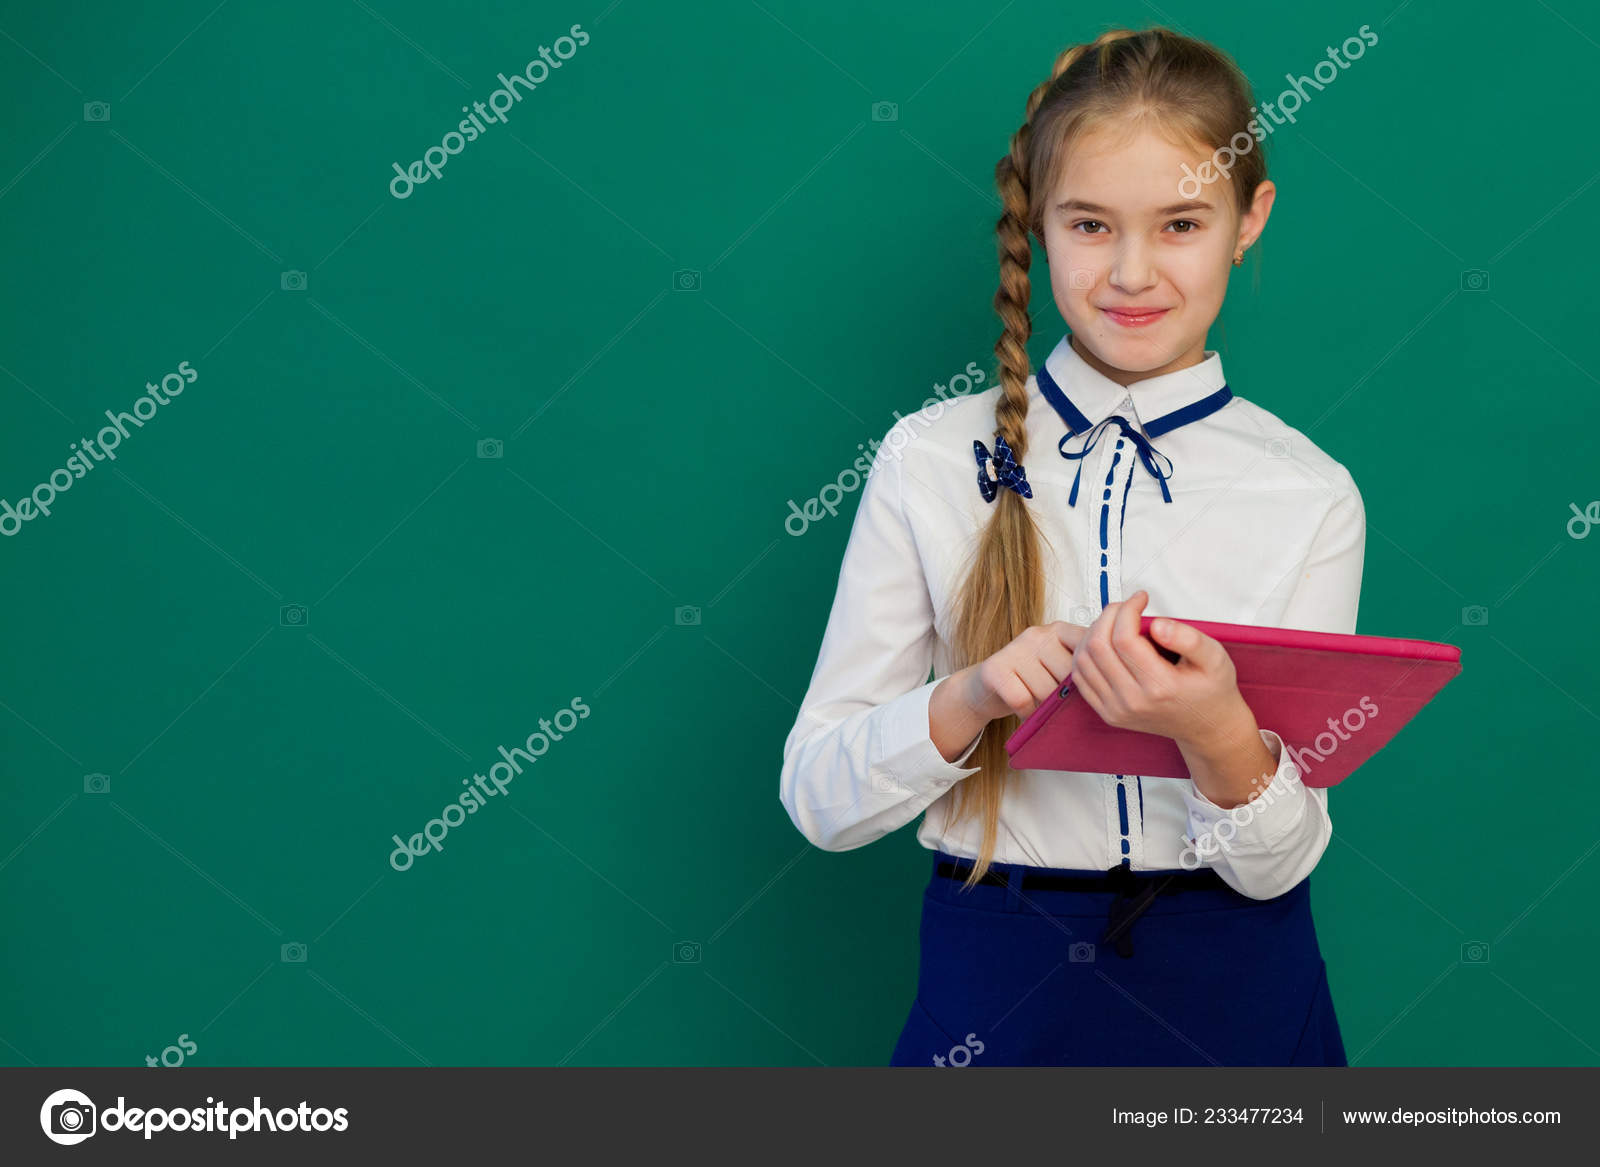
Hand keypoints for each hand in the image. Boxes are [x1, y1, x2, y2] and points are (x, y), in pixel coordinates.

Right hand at [961, 621, 1088, 722]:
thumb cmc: (1028, 681)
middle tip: (1056, 701)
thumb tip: (1112, 684)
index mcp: (1059, 630)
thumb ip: (1081, 667)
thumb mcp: (1058, 666)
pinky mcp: (995, 668)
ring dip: (1045, 708)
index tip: (1085, 691)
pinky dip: (1026, 713)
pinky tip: (1024, 709)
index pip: (1088, 650)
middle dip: (1066, 697)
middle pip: (1068, 675)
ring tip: (1038, 705)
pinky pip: (1023, 700)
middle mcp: (1037, 634)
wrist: (985, 689)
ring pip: (1046, 691)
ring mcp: (1015, 649)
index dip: (1090, 677)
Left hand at [1067, 590, 1249, 749]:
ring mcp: (1116, 710)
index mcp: (1159, 687)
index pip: (1123, 638)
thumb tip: (1157, 625)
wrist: (1207, 727)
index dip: (1127, 609)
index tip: (1140, 599)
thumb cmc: (1211, 691)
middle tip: (1126, 607)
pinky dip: (1085, 654)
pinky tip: (1105, 643)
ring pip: (1083, 660)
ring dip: (1093, 632)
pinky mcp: (1107, 713)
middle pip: (1098, 646)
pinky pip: (1080, 678)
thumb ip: (1190, 639)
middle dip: (1108, 616)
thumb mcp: (1216, 659)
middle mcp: (1133, 701)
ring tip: (1116, 623)